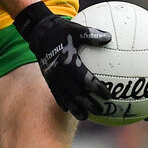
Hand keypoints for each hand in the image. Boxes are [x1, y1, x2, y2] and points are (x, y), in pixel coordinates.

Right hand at [14, 2, 111, 119]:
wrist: (38, 32)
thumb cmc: (61, 30)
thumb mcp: (76, 29)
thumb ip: (92, 35)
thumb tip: (109, 38)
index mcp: (69, 62)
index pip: (86, 79)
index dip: (97, 88)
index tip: (107, 95)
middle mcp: (60, 73)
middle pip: (76, 93)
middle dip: (88, 104)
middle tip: (100, 111)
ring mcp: (53, 77)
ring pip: (65, 97)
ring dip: (75, 109)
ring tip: (85, 117)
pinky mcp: (48, 78)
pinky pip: (56, 94)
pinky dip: (63, 103)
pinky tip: (69, 110)